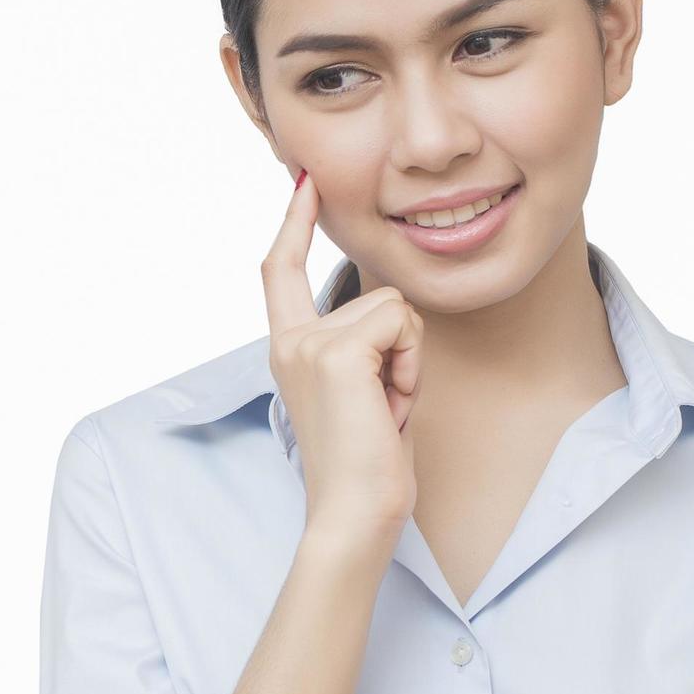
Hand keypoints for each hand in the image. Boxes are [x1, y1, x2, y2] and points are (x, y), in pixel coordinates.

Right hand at [261, 166, 421, 541]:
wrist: (354, 512)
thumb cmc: (366, 466)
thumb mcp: (358, 392)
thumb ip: (359, 349)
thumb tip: (387, 311)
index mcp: (290, 349)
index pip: (282, 270)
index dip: (294, 223)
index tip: (304, 181)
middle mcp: (290, 340)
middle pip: (376, 294)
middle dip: (402, 348)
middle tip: (382, 406)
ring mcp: (309, 344)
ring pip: (395, 308)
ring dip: (408, 361)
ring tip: (384, 409)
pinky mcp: (337, 351)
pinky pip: (403, 325)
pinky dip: (410, 367)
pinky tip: (390, 407)